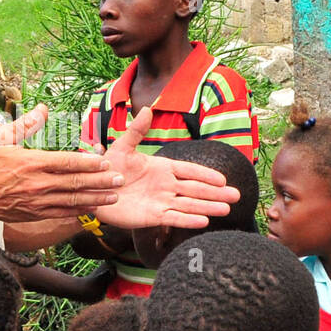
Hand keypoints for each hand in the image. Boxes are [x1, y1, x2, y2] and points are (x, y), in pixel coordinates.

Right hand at [0, 104, 123, 221]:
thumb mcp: (0, 138)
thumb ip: (25, 124)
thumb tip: (43, 108)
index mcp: (31, 162)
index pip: (67, 162)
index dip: (89, 162)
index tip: (105, 161)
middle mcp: (37, 183)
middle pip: (75, 183)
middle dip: (100, 181)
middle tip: (120, 179)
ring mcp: (36, 201)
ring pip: (72, 200)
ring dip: (96, 198)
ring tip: (114, 195)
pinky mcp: (34, 214)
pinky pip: (62, 213)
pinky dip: (79, 211)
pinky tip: (93, 208)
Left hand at [93, 106, 238, 229]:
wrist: (94, 190)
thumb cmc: (109, 168)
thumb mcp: (122, 147)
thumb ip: (137, 131)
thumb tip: (148, 109)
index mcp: (162, 168)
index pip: (190, 171)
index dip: (206, 175)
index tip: (223, 179)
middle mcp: (166, 185)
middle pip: (196, 189)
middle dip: (216, 193)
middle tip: (236, 196)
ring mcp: (161, 201)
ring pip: (189, 204)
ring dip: (207, 207)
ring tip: (226, 210)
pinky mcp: (152, 216)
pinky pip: (174, 218)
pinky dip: (188, 220)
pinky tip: (203, 221)